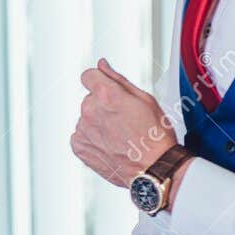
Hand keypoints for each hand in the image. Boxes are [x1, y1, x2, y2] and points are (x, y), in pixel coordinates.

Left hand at [70, 58, 177, 186]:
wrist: (154, 168)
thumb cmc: (155, 136)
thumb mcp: (144, 98)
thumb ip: (117, 79)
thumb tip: (102, 65)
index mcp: (106, 94)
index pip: (88, 75)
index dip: (98, 80)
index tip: (105, 88)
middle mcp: (90, 111)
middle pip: (89, 99)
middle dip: (103, 105)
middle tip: (124, 119)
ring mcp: (83, 130)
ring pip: (86, 118)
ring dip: (98, 123)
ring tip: (119, 134)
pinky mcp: (79, 147)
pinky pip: (81, 136)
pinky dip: (92, 138)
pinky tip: (110, 144)